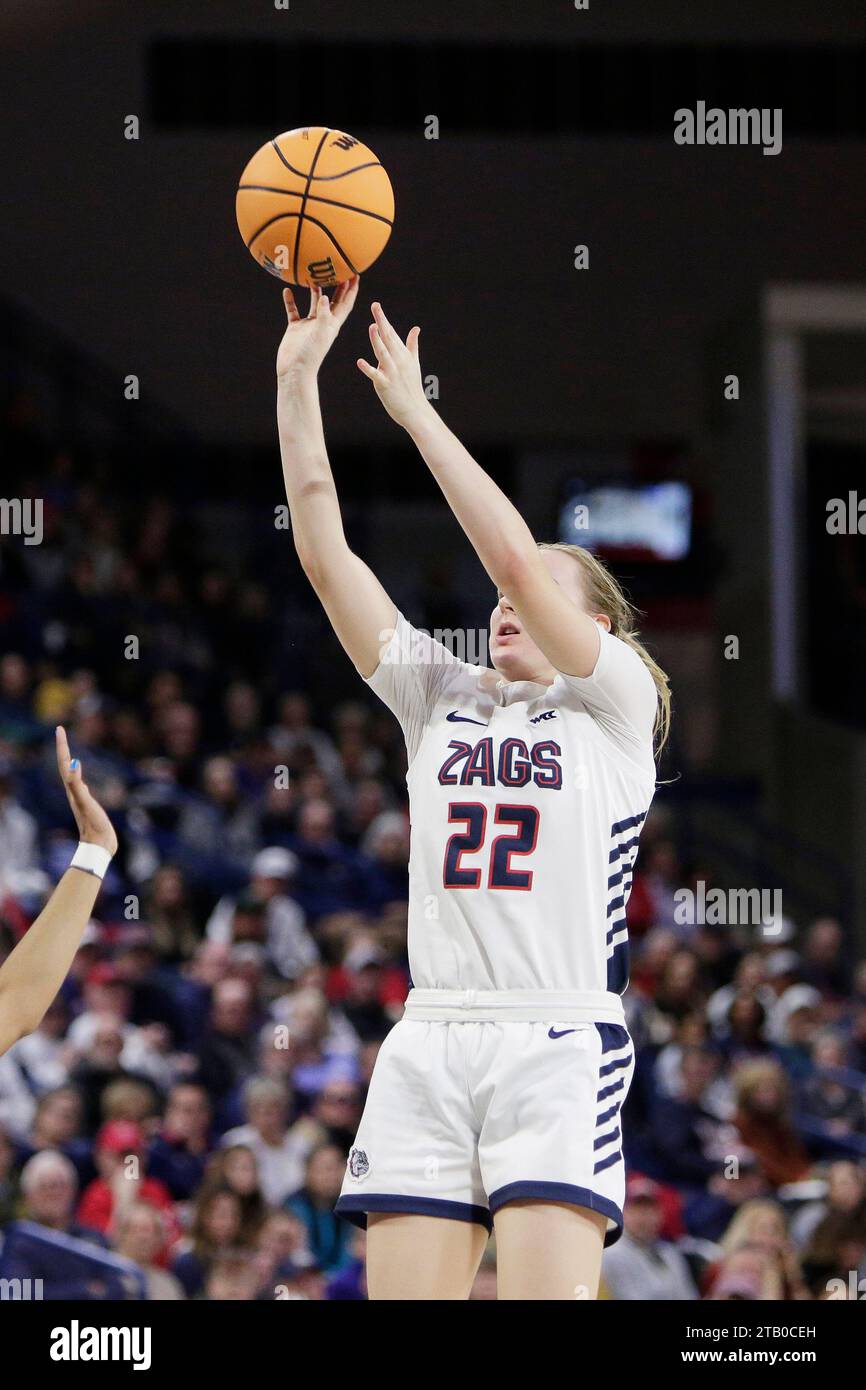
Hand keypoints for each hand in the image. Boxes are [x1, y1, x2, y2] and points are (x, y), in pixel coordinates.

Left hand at [56, 725, 117, 855]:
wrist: (98, 845)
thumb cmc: (93, 824)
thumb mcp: (85, 802)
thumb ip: (77, 783)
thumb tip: (73, 763)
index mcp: (72, 788)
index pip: (64, 762)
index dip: (62, 745)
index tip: (60, 728)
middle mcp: (73, 790)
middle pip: (65, 764)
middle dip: (63, 747)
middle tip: (60, 730)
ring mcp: (79, 796)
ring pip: (70, 772)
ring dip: (67, 758)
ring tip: (67, 747)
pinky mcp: (87, 802)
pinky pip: (79, 781)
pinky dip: (78, 772)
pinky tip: (79, 772)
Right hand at [276, 277, 358, 380]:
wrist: (295, 370)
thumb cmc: (310, 356)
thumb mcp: (320, 334)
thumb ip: (323, 315)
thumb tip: (325, 296)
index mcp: (333, 324)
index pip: (346, 303)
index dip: (352, 289)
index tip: (356, 274)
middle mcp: (323, 322)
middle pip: (333, 300)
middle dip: (338, 285)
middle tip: (339, 268)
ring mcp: (309, 325)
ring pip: (314, 303)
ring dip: (315, 290)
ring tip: (313, 275)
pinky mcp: (296, 328)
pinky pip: (293, 311)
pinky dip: (290, 301)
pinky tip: (287, 289)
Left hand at [357, 302, 430, 430]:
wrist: (415, 410)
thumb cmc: (412, 386)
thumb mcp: (414, 363)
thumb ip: (412, 345)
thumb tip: (416, 328)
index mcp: (403, 354)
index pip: (392, 333)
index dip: (383, 319)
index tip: (376, 305)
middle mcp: (398, 360)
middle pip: (388, 338)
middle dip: (381, 322)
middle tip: (375, 306)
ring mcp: (392, 372)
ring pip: (383, 353)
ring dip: (377, 340)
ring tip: (372, 327)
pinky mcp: (385, 385)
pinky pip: (376, 375)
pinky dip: (369, 369)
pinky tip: (360, 362)